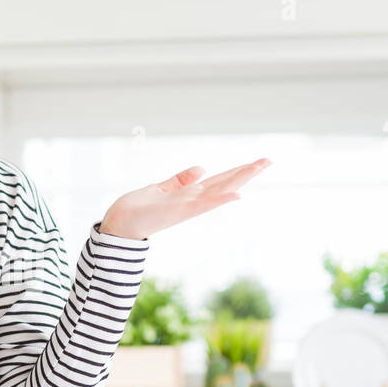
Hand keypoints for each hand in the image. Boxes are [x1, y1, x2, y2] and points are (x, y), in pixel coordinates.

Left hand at [99, 158, 270, 239]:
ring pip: (218, 191)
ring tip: (258, 168)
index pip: (218, 180)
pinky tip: (236, 194)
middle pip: (224, 183)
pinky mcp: (177, 212)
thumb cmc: (135, 210)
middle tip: (269, 160)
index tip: (258, 161)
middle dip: (246, 173)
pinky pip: (202, 205)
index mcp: (188, 195)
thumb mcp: (160, 189)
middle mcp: (192, 201)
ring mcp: (186, 207)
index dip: (238, 170)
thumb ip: (180, 180)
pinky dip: (219, 200)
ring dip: (238, 180)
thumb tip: (202, 168)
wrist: (118, 225)